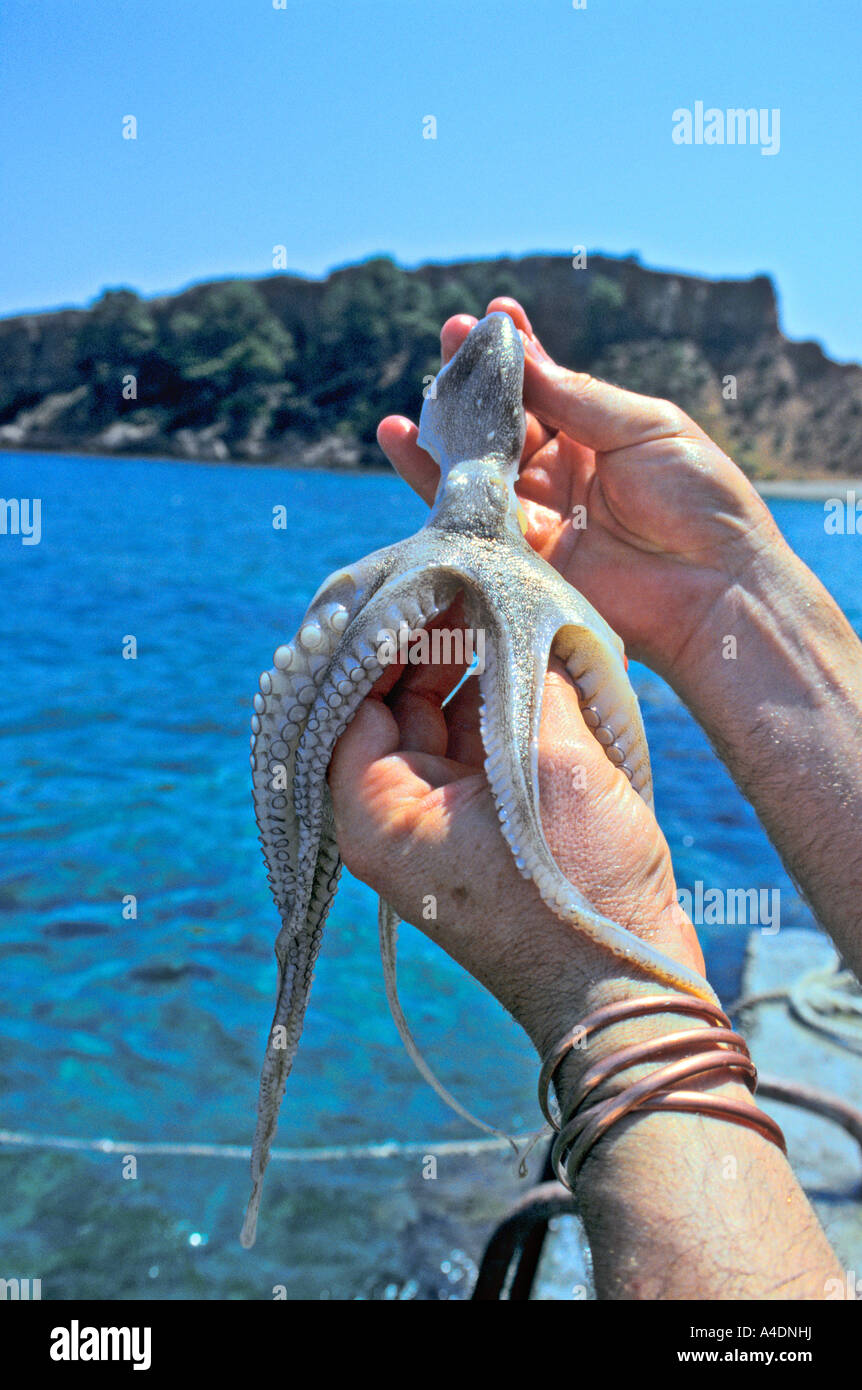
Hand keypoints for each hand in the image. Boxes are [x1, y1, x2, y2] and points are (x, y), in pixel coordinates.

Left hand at [327, 607, 704, 1056]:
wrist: (627, 991)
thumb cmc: (579, 893)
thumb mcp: (554, 767)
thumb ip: (526, 677)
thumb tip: (517, 607)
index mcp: (376, 812)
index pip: (354, 695)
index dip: (390, 631)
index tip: (429, 573)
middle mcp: (392, 818)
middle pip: (392, 704)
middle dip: (430, 642)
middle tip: (470, 577)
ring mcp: (438, 824)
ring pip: (438, 722)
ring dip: (469, 670)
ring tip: (506, 605)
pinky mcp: (482, 828)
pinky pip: (475, 748)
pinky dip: (498, 705)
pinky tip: (534, 657)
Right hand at [378, 296, 787, 683]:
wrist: (715, 589)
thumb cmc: (700, 501)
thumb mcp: (646, 428)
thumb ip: (577, 397)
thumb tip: (519, 353)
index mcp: (597, 436)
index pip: (546, 386)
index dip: (518, 352)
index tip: (492, 315)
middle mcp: (560, 472)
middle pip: (503, 420)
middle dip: (475, 379)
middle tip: (450, 335)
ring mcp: (536, 515)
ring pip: (476, 462)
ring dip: (444, 423)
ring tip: (419, 389)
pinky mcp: (517, 558)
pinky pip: (464, 514)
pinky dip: (428, 477)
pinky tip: (401, 438)